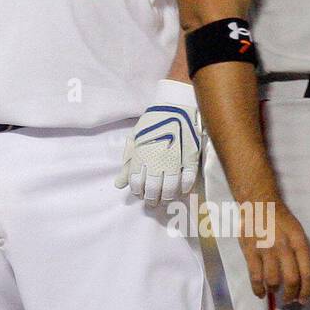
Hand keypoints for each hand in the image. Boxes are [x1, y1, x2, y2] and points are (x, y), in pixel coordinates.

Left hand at [114, 79, 202, 204]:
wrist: (174, 107)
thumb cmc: (152, 124)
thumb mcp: (135, 140)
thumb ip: (127, 164)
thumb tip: (119, 184)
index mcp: (141, 156)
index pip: (137, 184)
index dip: (138, 192)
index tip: (141, 194)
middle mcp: (157, 161)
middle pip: (153, 189)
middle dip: (151, 199)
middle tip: (152, 202)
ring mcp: (174, 160)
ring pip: (170, 188)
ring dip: (167, 197)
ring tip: (165, 199)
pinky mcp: (190, 157)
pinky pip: (188, 179)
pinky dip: (184, 187)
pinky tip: (181, 190)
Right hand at [240, 201, 309, 306]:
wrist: (258, 203)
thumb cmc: (280, 218)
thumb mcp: (297, 231)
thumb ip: (300, 253)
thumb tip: (301, 279)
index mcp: (298, 241)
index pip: (307, 272)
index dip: (306, 290)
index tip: (303, 300)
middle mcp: (284, 246)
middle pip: (291, 279)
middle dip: (291, 295)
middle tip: (288, 300)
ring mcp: (266, 249)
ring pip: (273, 280)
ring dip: (274, 291)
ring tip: (274, 292)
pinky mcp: (250, 251)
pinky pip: (255, 276)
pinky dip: (258, 289)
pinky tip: (260, 293)